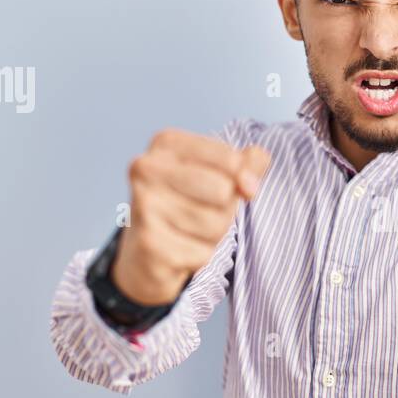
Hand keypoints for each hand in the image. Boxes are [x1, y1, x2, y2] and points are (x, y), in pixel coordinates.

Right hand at [111, 129, 270, 304]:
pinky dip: (200, 255)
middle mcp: (147, 169)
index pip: (231, 159)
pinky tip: (180, 249)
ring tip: (189, 230)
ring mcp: (143, 205)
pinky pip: (203, 252)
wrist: (145, 252)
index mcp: (167, 143)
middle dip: (225, 208)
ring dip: (213, 234)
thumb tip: (253, 173)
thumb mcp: (219, 176)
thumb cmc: (188, 205)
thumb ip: (246, 165)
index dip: (244, 179)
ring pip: (215, 223)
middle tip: (202, 211)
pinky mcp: (148, 243)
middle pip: (223, 190)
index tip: (233, 186)